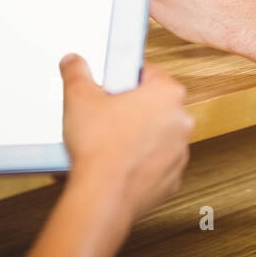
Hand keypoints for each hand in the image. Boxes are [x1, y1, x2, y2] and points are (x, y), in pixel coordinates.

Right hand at [59, 55, 192, 222]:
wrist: (103, 195)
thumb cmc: (99, 147)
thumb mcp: (79, 97)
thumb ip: (76, 72)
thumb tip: (74, 62)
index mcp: (167, 93)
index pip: (149, 72)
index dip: (126, 78)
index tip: (112, 87)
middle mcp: (181, 120)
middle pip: (155, 104)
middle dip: (132, 108)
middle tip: (106, 116)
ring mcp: (180, 151)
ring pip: (157, 135)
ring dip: (139, 136)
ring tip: (110, 143)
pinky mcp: (173, 178)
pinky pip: (156, 164)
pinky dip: (141, 163)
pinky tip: (118, 164)